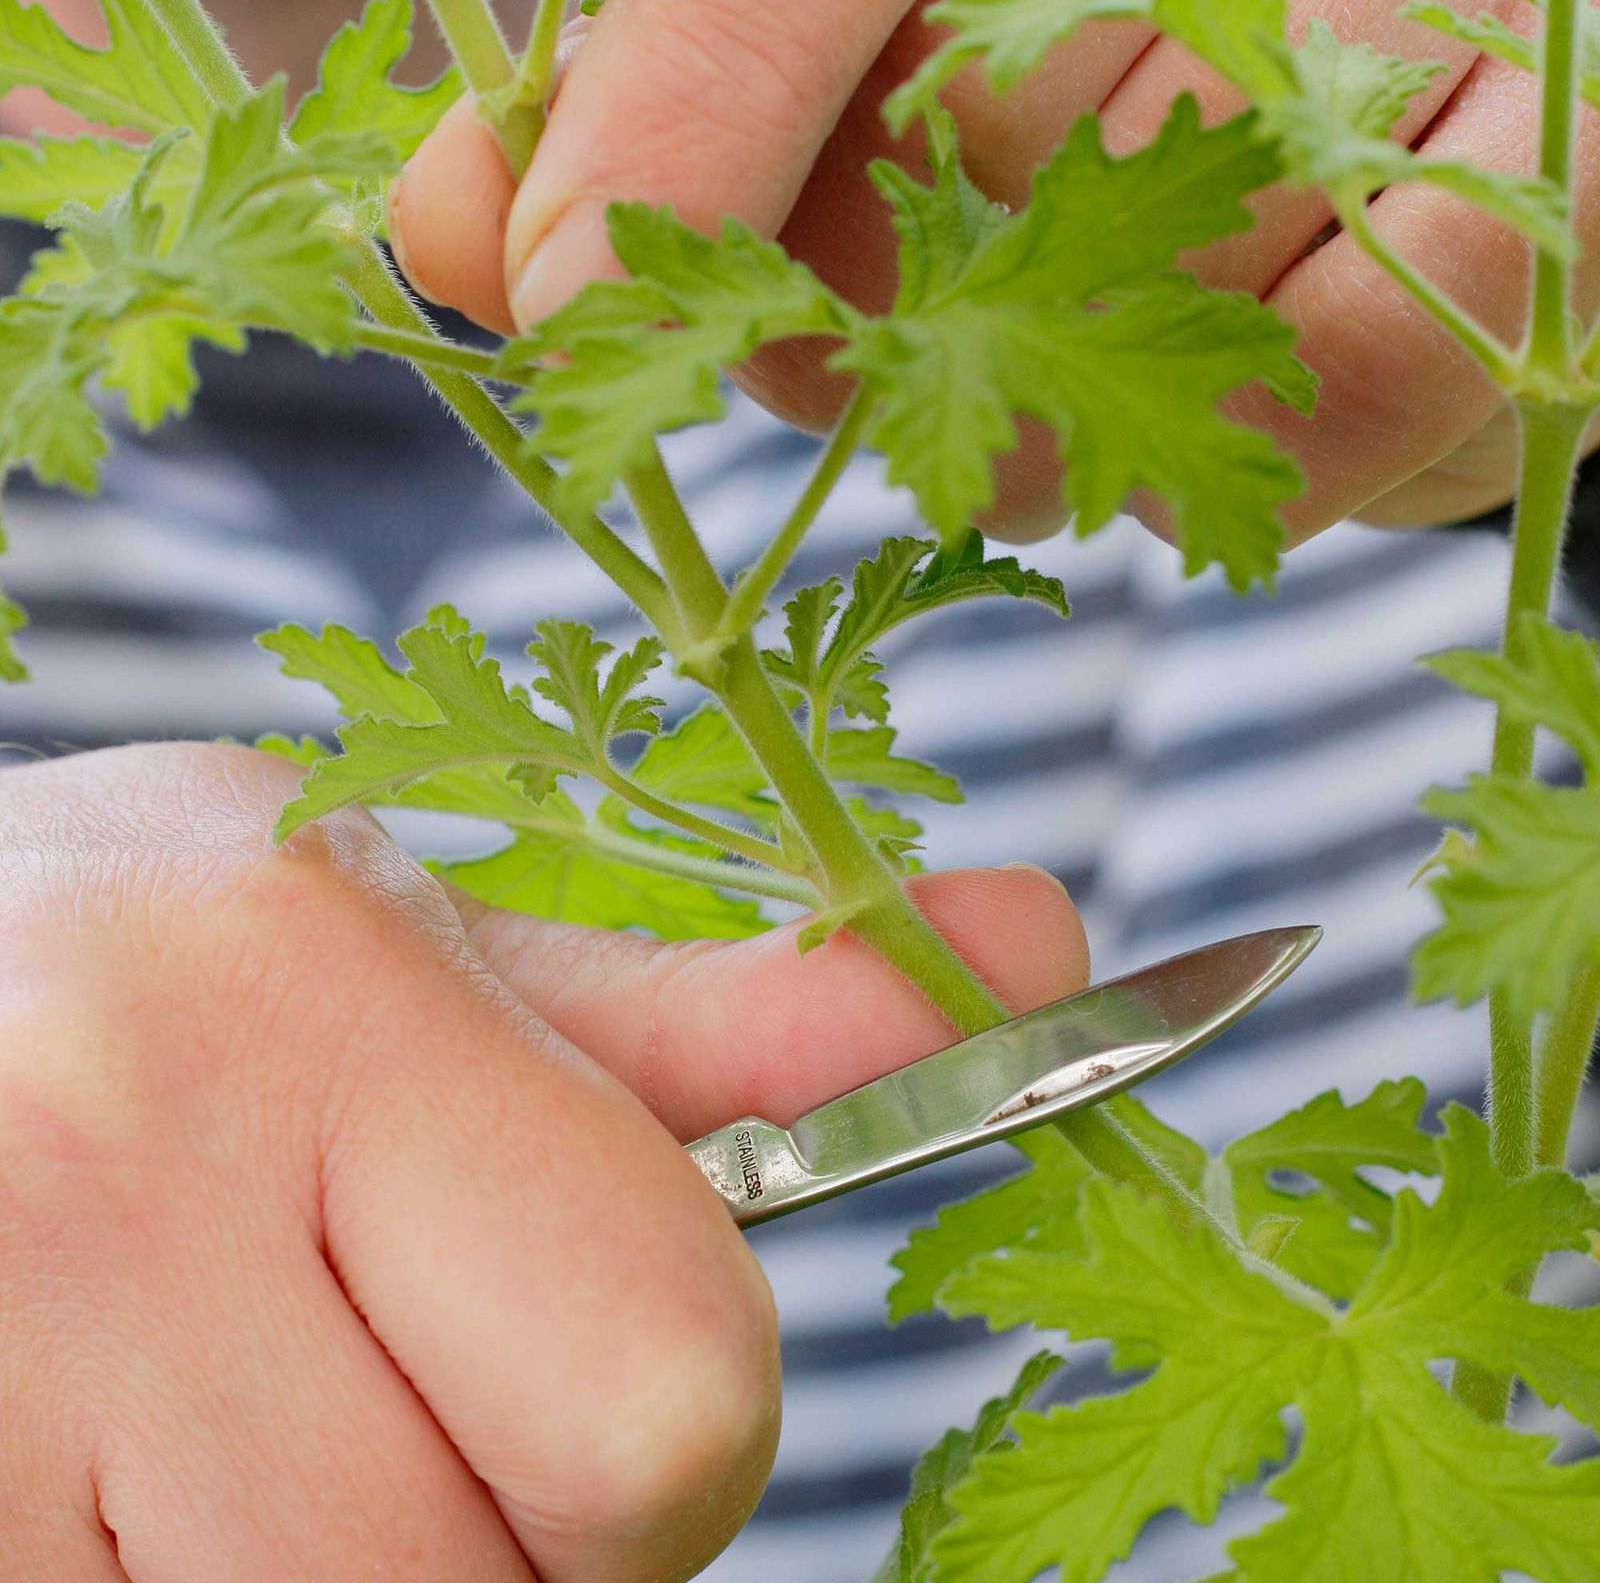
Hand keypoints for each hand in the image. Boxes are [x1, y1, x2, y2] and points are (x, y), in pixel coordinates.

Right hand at [0, 742, 1083, 1582]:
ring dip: (360, 1577)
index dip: (660, 1416)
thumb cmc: (157, 968)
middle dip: (509, 1517)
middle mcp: (117, 1187)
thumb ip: (723, 1016)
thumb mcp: (417, 942)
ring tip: (247, 1411)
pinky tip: (147, 1467)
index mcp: (306, 995)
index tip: (558, 1340)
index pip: (665, 1390)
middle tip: (383, 1376)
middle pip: (514, 1581)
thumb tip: (1031, 944)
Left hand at [391, 0, 1590, 542]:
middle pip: (995, 82)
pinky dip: (1236, 452)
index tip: (558, 292)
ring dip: (1032, 406)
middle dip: (864, 307)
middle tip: (841, 360)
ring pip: (1173, 246)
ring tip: (1015, 401)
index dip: (691, 73)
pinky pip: (1367, 356)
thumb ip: (644, 74)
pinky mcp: (1598, 104)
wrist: (1401, 9)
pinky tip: (1182, 431)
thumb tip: (451, 230)